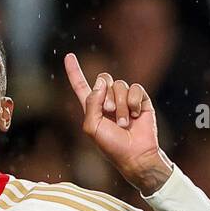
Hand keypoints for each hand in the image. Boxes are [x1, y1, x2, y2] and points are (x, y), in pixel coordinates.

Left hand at [64, 53, 171, 193]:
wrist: (135, 154)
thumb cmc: (111, 145)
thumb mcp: (92, 127)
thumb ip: (91, 103)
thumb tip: (102, 82)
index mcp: (93, 107)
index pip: (81, 85)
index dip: (74, 71)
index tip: (68, 56)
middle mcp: (108, 100)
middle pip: (104, 78)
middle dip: (106, 95)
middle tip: (109, 113)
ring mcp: (124, 99)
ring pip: (120, 84)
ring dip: (121, 105)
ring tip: (124, 123)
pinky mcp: (140, 100)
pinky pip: (135, 88)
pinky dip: (133, 102)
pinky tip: (136, 115)